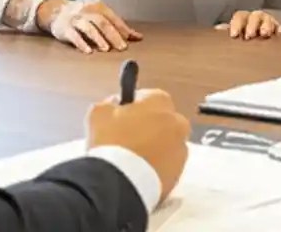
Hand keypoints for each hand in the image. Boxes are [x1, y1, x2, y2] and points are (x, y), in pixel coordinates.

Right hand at [44, 0, 141, 52]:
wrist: (56, 10)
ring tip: (106, 49)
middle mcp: (87, 11)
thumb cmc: (83, 15)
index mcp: (98, 7)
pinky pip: (74, 36)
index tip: (132, 39)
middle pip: (103, 23)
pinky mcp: (65, 28)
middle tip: (122, 47)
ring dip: (99, 39)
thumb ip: (117, 26)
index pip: (113, 18)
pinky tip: (88, 51)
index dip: (123, 28)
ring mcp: (76, 19)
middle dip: (113, 35)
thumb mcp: (100, 15)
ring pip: (89, 28)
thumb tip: (138, 37)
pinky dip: (82, 43)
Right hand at [86, 89, 190, 203]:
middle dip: (148, 127)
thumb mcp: (99, 113)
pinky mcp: (180, 173)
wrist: (120, 183)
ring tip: (131, 160)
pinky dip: (156, 166)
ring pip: (166, 144)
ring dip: (154, 147)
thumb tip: (116, 104)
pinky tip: (138, 173)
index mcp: (161, 102)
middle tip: (126, 139)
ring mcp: (181, 149)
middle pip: (161, 121)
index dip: (133, 107)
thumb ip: (110, 103)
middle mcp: (177, 122)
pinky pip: (167, 165)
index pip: (149, 97)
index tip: (121, 117)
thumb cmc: (110, 141)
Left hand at [216, 10, 280, 38]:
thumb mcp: (234, 35)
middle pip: (254, 16)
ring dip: (266, 25)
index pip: (240, 16)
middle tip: (249, 35)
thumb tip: (217, 29)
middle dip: (252, 25)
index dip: (236, 24)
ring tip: (265, 34)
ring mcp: (268, 23)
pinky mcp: (279, 30)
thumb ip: (227, 31)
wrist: (259, 48)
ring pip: (267, 20)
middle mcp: (256, 19)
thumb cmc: (242, 39)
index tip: (234, 35)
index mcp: (244, 19)